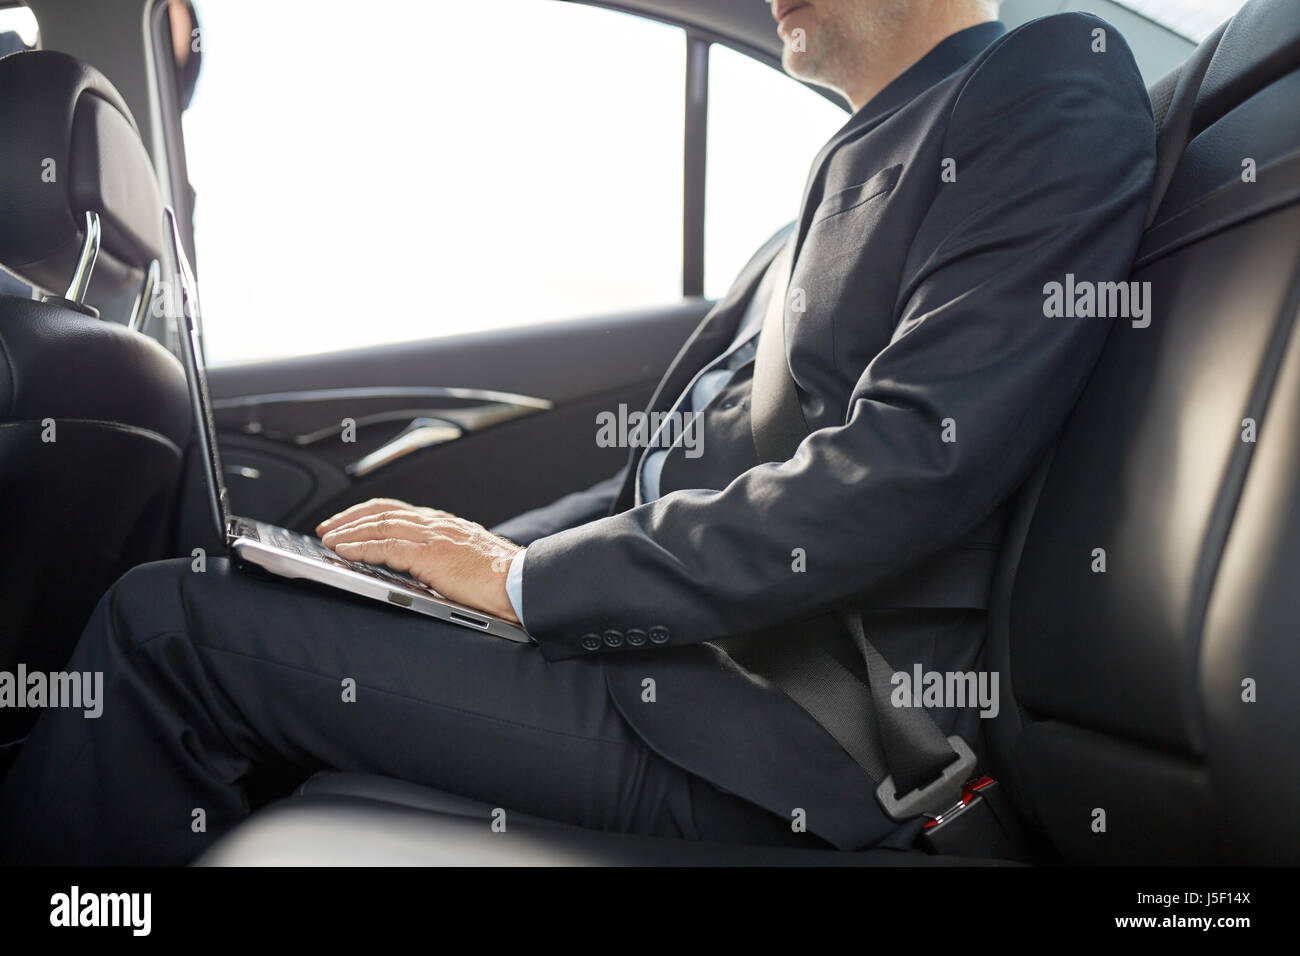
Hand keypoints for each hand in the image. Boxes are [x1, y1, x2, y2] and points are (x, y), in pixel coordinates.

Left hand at [316, 499, 521, 622]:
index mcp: (445, 525)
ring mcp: (433, 536)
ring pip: (380, 526)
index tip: (349, 522)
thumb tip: (422, 570)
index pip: (398, 510)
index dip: (369, 514)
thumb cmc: (502, 579)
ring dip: (349, 533)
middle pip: (383, 512)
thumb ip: (444, 557)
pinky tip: (345, 552)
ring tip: (329, 540)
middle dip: (350, 519)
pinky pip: (385, 547)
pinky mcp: (430, 554)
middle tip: (327, 528)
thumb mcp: (468, 559)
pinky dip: (360, 548)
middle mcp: (437, 524)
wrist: (521, 583)